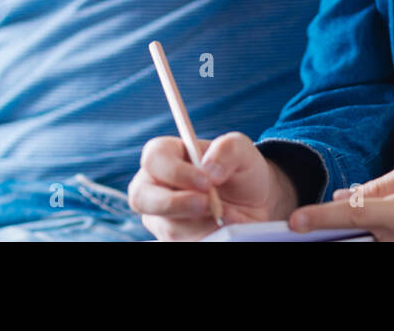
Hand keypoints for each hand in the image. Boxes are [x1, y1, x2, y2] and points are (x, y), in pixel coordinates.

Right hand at [127, 132, 293, 240]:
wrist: (252, 205)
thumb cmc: (241, 171)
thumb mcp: (242, 151)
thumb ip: (227, 150)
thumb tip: (209, 170)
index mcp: (168, 154)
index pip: (154, 157)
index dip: (175, 170)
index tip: (206, 182)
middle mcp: (156, 185)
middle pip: (141, 196)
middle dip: (173, 203)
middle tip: (207, 205)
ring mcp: (161, 216)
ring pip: (168, 226)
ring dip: (202, 223)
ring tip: (229, 216)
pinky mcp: (172, 239)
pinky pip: (182, 242)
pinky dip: (207, 236)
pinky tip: (223, 229)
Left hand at [289, 157, 393, 240]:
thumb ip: (379, 185)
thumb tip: (344, 198)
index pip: (353, 216)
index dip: (320, 219)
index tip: (295, 221)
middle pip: (359, 242)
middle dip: (339, 234)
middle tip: (321, 225)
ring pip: (375, 248)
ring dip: (365, 238)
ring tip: (374, 220)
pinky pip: (393, 251)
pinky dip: (383, 241)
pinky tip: (382, 231)